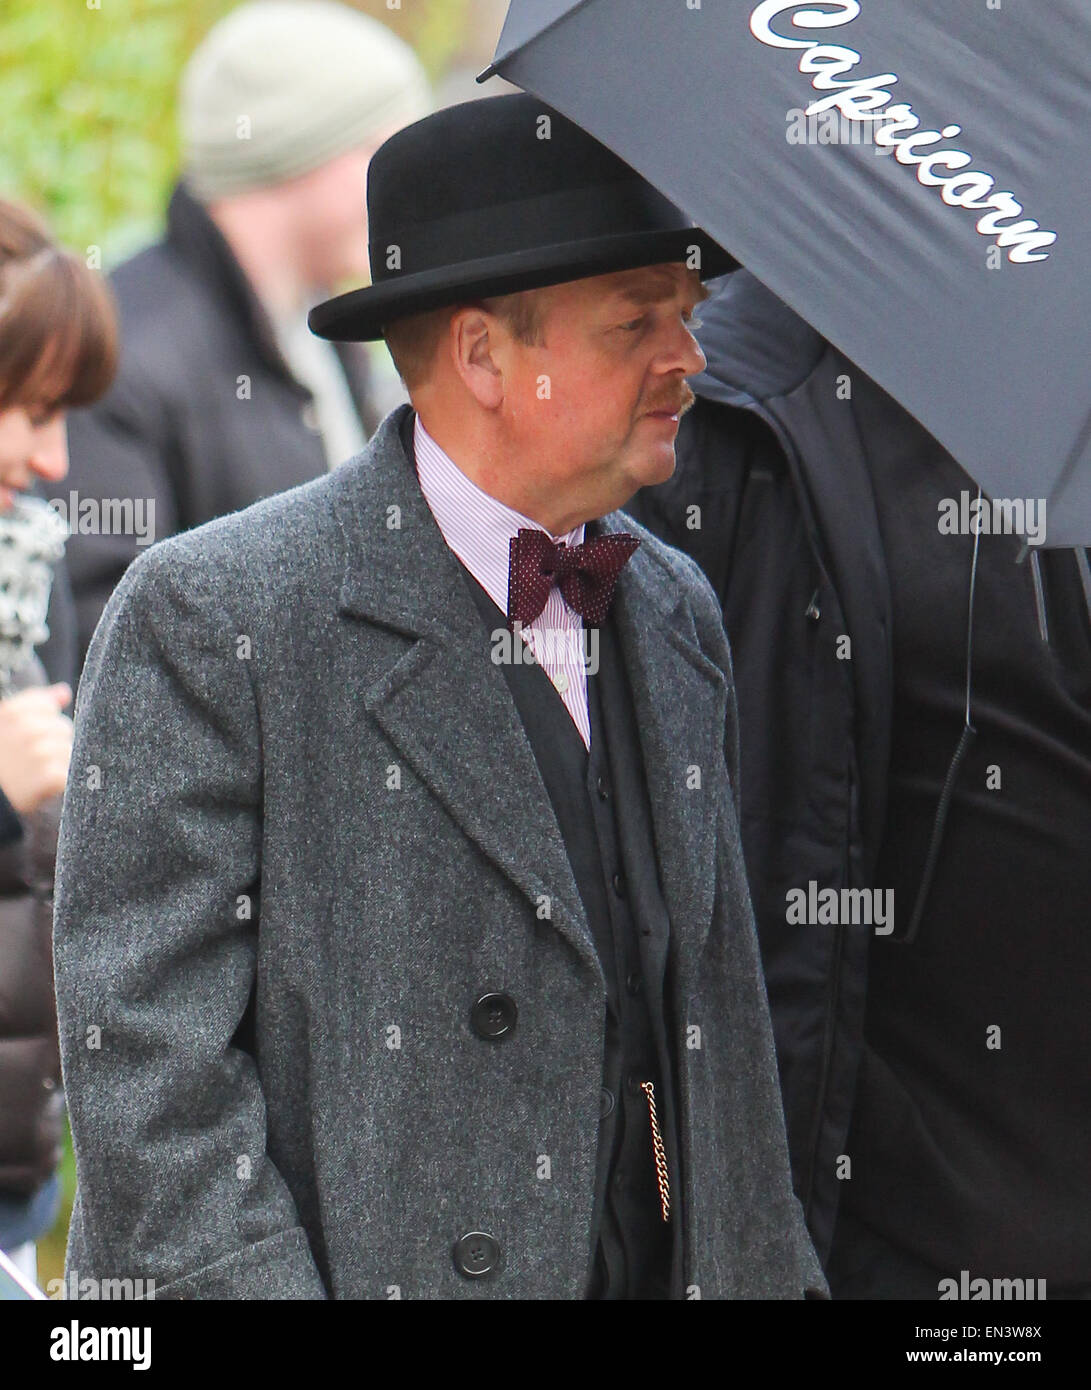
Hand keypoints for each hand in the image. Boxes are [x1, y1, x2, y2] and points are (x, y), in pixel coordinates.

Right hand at [0, 682, 74, 814]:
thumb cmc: (2, 759)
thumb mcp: (9, 726)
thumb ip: (38, 703)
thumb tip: (64, 692)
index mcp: (11, 713)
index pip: (47, 705)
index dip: (42, 720)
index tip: (27, 734)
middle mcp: (25, 730)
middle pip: (63, 727)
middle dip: (53, 741)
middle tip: (32, 758)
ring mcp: (37, 753)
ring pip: (69, 749)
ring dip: (59, 761)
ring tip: (37, 771)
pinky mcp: (49, 777)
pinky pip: (69, 770)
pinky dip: (61, 779)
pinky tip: (43, 784)